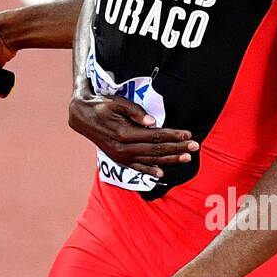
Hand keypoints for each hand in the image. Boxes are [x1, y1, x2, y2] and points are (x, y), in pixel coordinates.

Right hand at [67, 93, 197, 178]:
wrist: (82, 118)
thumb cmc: (102, 106)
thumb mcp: (117, 102)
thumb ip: (135, 111)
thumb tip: (153, 122)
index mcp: (124, 133)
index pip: (155, 135)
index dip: (173, 135)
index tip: (188, 134)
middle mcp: (124, 148)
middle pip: (156, 149)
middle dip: (177, 148)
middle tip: (195, 146)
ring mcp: (121, 156)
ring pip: (150, 160)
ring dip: (170, 159)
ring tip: (187, 158)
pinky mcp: (119, 159)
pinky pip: (137, 168)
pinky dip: (149, 171)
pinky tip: (162, 174)